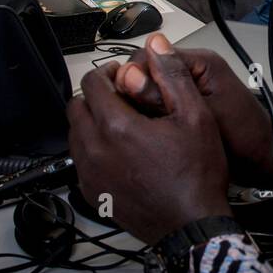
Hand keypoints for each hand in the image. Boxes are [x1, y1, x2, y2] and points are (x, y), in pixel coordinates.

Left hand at [67, 45, 230, 244]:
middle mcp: (95, 151)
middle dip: (96, 95)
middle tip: (122, 96)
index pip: (93, 83)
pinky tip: (120, 152)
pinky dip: (93, 149)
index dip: (109, 73)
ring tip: (122, 123)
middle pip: (76, 107)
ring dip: (91, 121)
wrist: (192, 225)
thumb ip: (173, 76)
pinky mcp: (93, 194)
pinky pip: (81, 161)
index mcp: (117, 128)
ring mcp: (91, 175)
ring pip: (75, 134)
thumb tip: (157, 47)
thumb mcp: (196, 116)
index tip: (124, 76)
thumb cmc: (196, 176)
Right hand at [113, 33, 272, 190]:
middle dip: (133, 92)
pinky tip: (147, 131)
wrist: (264, 160)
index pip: (149, 56)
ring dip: (140, 105)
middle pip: (146, 72)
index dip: (131, 78)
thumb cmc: (244, 138)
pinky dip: (149, 115)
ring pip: (149, 89)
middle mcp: (194, 71)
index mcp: (200, 63)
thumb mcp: (201, 116)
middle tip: (130, 117)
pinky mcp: (187, 106)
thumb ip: (163, 97)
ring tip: (137, 125)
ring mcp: (190, 88)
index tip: (123, 101)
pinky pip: (158, 104)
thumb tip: (128, 77)